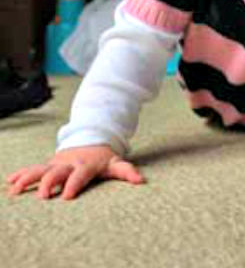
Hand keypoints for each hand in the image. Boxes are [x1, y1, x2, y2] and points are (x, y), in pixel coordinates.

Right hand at [6, 145, 143, 199]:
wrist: (91, 138)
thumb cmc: (103, 158)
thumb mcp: (115, 163)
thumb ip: (127, 171)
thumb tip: (141, 181)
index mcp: (86, 165)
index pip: (81, 175)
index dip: (75, 184)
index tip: (67, 196)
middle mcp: (70, 164)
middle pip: (58, 172)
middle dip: (50, 182)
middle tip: (43, 195)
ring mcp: (58, 163)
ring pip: (42, 169)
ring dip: (30, 178)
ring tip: (17, 188)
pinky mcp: (49, 164)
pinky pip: (33, 168)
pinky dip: (22, 174)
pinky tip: (11, 182)